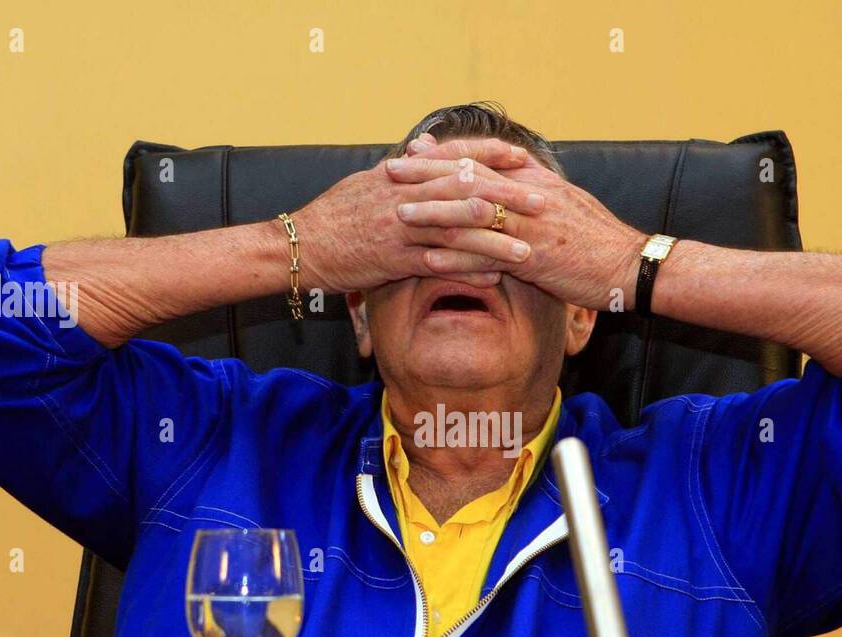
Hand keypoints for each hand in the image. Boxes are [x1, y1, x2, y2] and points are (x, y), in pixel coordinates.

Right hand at [289, 146, 540, 293]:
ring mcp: (399, 228)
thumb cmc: (332, 217)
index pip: (453, 158)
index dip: (489, 156)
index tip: (522, 157)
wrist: (298, 246)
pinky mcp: (392, 260)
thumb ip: (400, 172)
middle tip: (544, 200)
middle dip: (507, 195)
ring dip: (496, 239)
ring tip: (529, 248)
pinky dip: (466, 269)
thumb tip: (423, 153)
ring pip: (457, 229)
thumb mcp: (366, 184)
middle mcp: (404, 195)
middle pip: (465, 191)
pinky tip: (494, 278)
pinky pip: (437, 264)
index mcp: (400, 174)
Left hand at [391, 137, 646, 310]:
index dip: (447, 155)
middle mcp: (530, 198)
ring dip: (434, 214)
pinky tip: (428, 261)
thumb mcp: (569, 205)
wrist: (633, 266)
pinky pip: (488, 256)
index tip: (415, 149)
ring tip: (397, 214)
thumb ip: (537, 189)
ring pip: (474, 215)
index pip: (484, 160)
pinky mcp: (534, 259)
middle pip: (470, 178)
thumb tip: (512, 173)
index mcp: (537, 183)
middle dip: (428, 174)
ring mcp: (531, 227)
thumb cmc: (600, 242)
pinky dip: (457, 258)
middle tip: (391, 170)